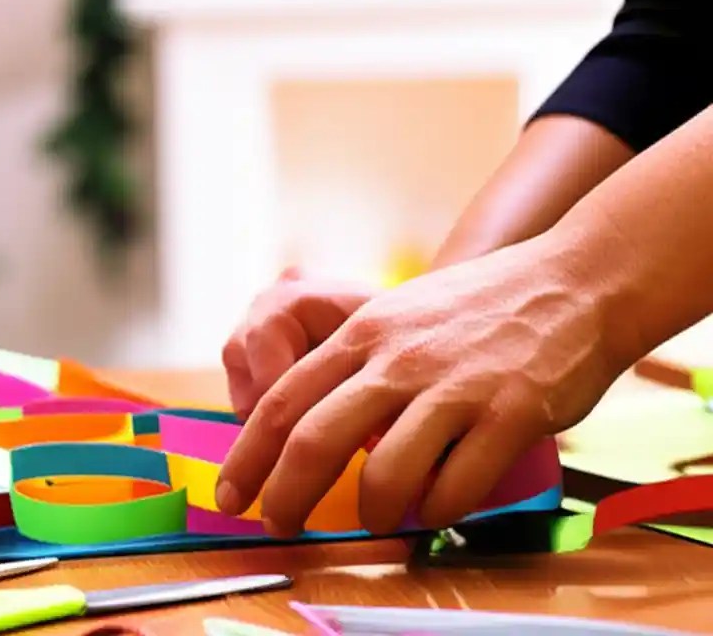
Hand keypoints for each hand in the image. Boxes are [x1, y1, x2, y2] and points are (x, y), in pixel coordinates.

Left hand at [215, 235, 629, 536]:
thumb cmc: (479, 307)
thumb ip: (353, 366)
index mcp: (362, 335)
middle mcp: (398, 360)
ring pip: (384, 475)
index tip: (230, 495)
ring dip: (373, 513)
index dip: (247, 457)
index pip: (282, 403)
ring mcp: (455, 388)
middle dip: (285, 496)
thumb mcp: (397, 315)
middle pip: (313, 442)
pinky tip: (437, 507)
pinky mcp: (511, 415)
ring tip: (380, 519)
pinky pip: (455, 488)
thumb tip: (304, 427)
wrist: (576, 281)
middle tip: (279, 525)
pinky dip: (436, 512)